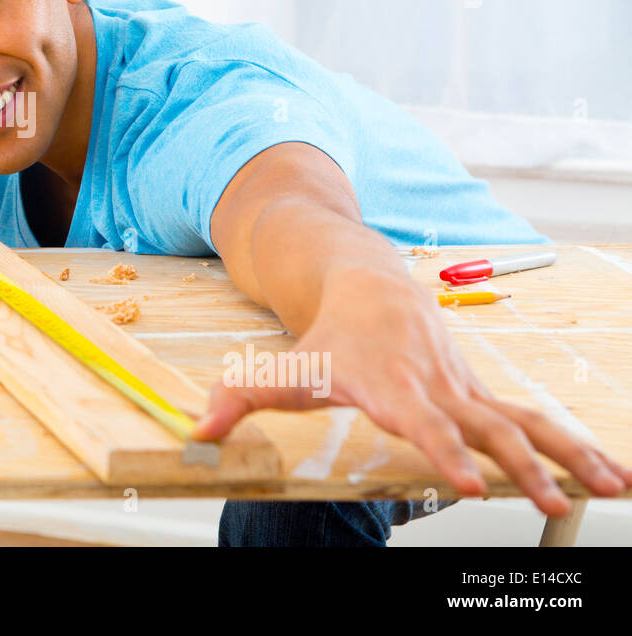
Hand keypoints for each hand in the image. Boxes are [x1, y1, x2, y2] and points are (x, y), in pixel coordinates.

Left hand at [191, 266, 630, 516]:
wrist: (370, 285)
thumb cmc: (329, 339)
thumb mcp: (285, 369)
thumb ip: (243, 399)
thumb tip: (197, 433)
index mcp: (393, 386)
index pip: (421, 423)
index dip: (442, 451)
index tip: (464, 482)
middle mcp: (438, 388)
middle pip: (484, 427)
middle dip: (517, 464)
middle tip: (544, 500)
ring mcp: (466, 390)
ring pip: (525, 421)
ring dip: (569, 453)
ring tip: (613, 487)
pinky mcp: (482, 394)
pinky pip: (534, 421)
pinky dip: (575, 445)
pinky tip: (612, 476)